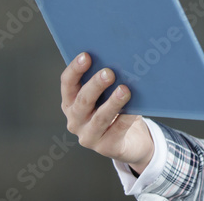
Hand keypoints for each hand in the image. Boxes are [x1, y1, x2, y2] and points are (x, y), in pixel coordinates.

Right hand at [61, 52, 153, 172]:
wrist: (131, 140)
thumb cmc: (117, 109)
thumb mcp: (108, 94)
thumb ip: (108, 81)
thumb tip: (122, 58)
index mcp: (71, 102)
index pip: (67, 84)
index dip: (75, 69)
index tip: (86, 55)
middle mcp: (75, 120)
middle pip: (83, 100)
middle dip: (95, 85)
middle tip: (109, 72)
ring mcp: (89, 136)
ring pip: (100, 117)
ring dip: (112, 103)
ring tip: (124, 90)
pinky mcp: (106, 147)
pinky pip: (118, 130)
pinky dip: (127, 117)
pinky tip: (136, 108)